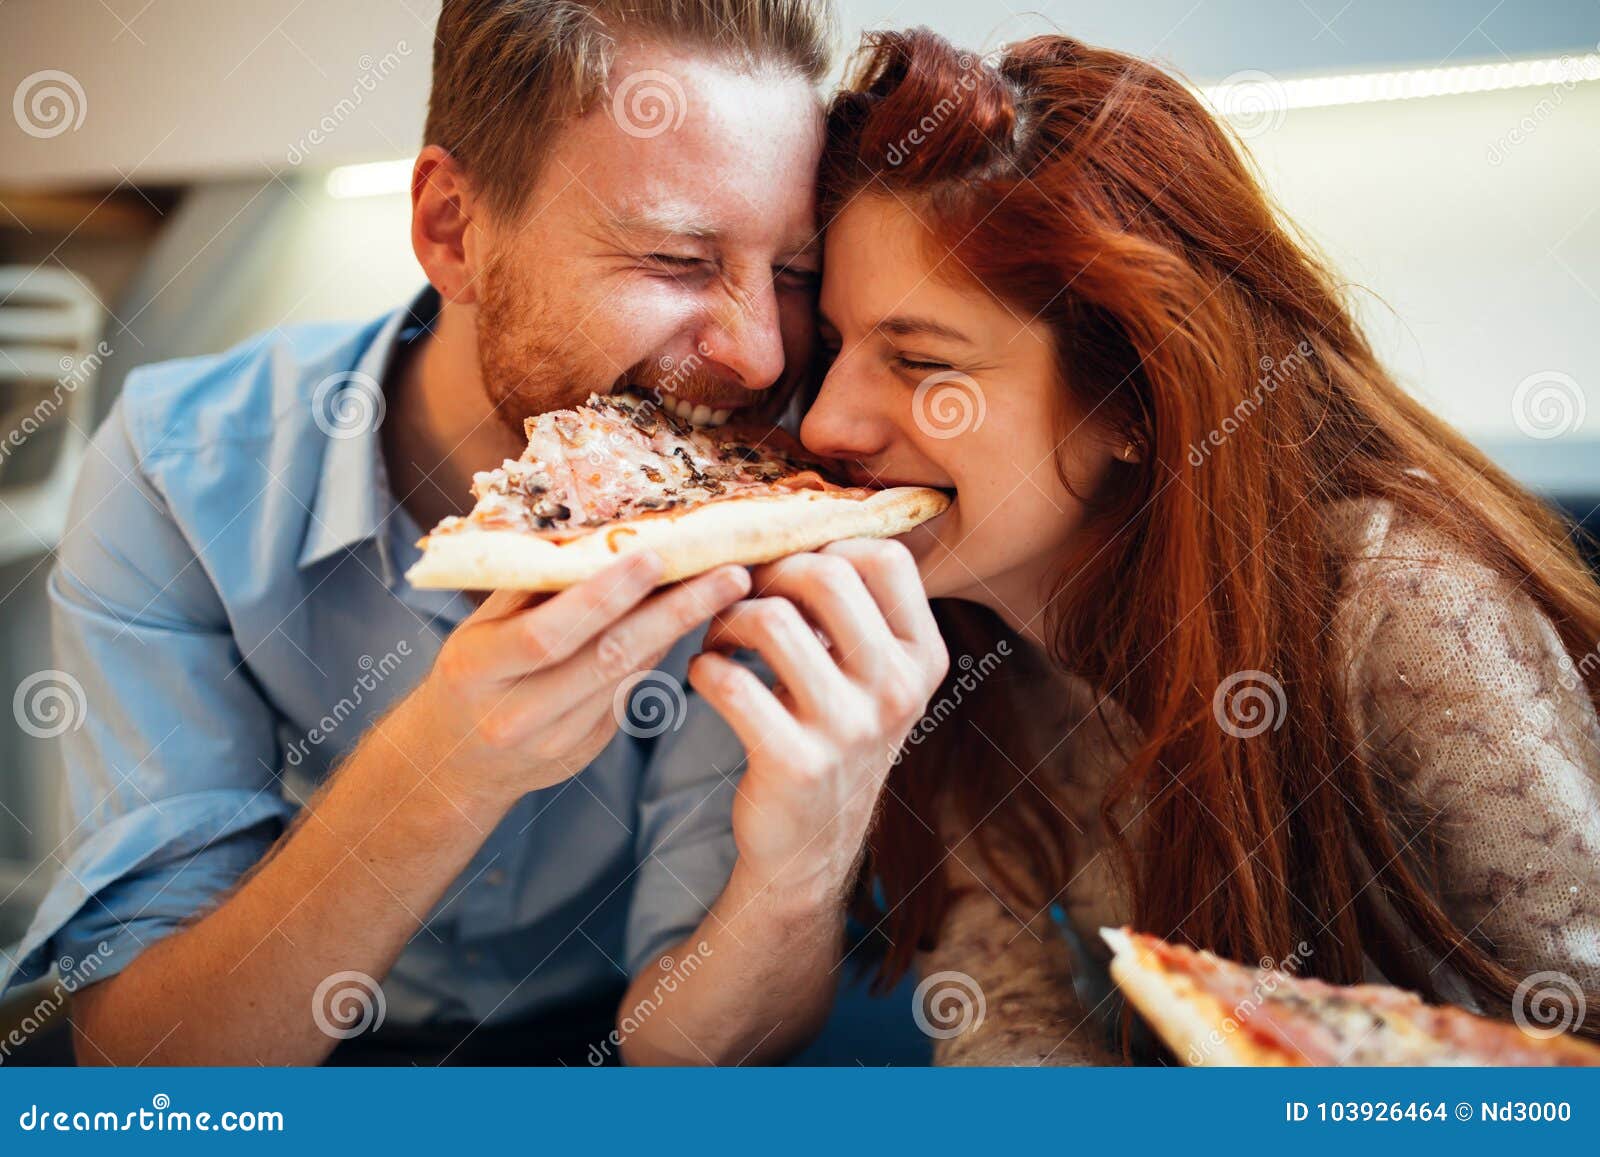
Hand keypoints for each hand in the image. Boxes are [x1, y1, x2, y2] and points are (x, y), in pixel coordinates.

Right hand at [390, 551, 749, 812]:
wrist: (454, 761)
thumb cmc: (470, 671)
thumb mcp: (479, 627)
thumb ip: (531, 588)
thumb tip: (601, 532)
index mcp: (477, 670)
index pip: (548, 634)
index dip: (604, 596)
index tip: (654, 556)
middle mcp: (515, 714)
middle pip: (607, 658)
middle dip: (674, 611)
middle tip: (729, 573)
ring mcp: (554, 741)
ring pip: (629, 676)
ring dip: (681, 628)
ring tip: (727, 587)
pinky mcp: (584, 751)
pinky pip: (631, 692)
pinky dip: (662, 651)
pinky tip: (694, 618)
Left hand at [688, 539, 947, 902]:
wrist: (809, 845)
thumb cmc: (831, 737)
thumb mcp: (872, 677)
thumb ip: (857, 611)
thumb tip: (800, 525)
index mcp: (923, 656)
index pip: (883, 557)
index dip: (825, 548)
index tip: (791, 574)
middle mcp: (896, 689)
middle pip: (824, 574)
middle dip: (767, 576)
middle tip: (741, 600)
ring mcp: (849, 729)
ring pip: (771, 621)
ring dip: (726, 621)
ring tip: (719, 642)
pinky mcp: (795, 763)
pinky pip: (728, 682)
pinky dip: (702, 670)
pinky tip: (706, 679)